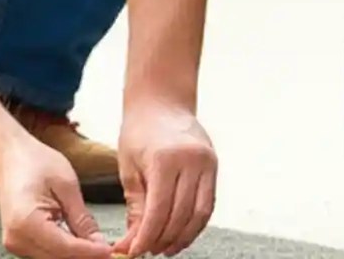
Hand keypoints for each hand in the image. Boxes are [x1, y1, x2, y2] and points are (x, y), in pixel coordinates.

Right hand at [0, 137, 114, 258]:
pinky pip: (47, 254)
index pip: (65, 248)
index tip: (110, 252)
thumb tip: (99, 243)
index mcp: (26, 221)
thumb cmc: (32, 162)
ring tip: (96, 244)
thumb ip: (82, 218)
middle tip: (108, 249)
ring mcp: (16, 244)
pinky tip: (80, 242)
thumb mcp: (65, 184)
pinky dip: (65, 251)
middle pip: (59, 258)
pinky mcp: (20, 244)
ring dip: (76, 255)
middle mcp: (17, 238)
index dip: (91, 252)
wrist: (7, 158)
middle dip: (85, 256)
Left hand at [113, 100, 217, 256]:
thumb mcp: (128, 167)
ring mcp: (207, 162)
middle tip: (149, 252)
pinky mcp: (215, 165)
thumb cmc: (139, 130)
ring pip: (200, 214)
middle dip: (164, 239)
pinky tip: (182, 231)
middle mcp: (191, 161)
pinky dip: (196, 222)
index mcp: (165, 159)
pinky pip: (208, 203)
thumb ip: (135, 206)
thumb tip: (132, 241)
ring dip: (184, 236)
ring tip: (166, 248)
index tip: (135, 251)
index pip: (159, 210)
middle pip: (181, 215)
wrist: (161, 101)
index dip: (147, 236)